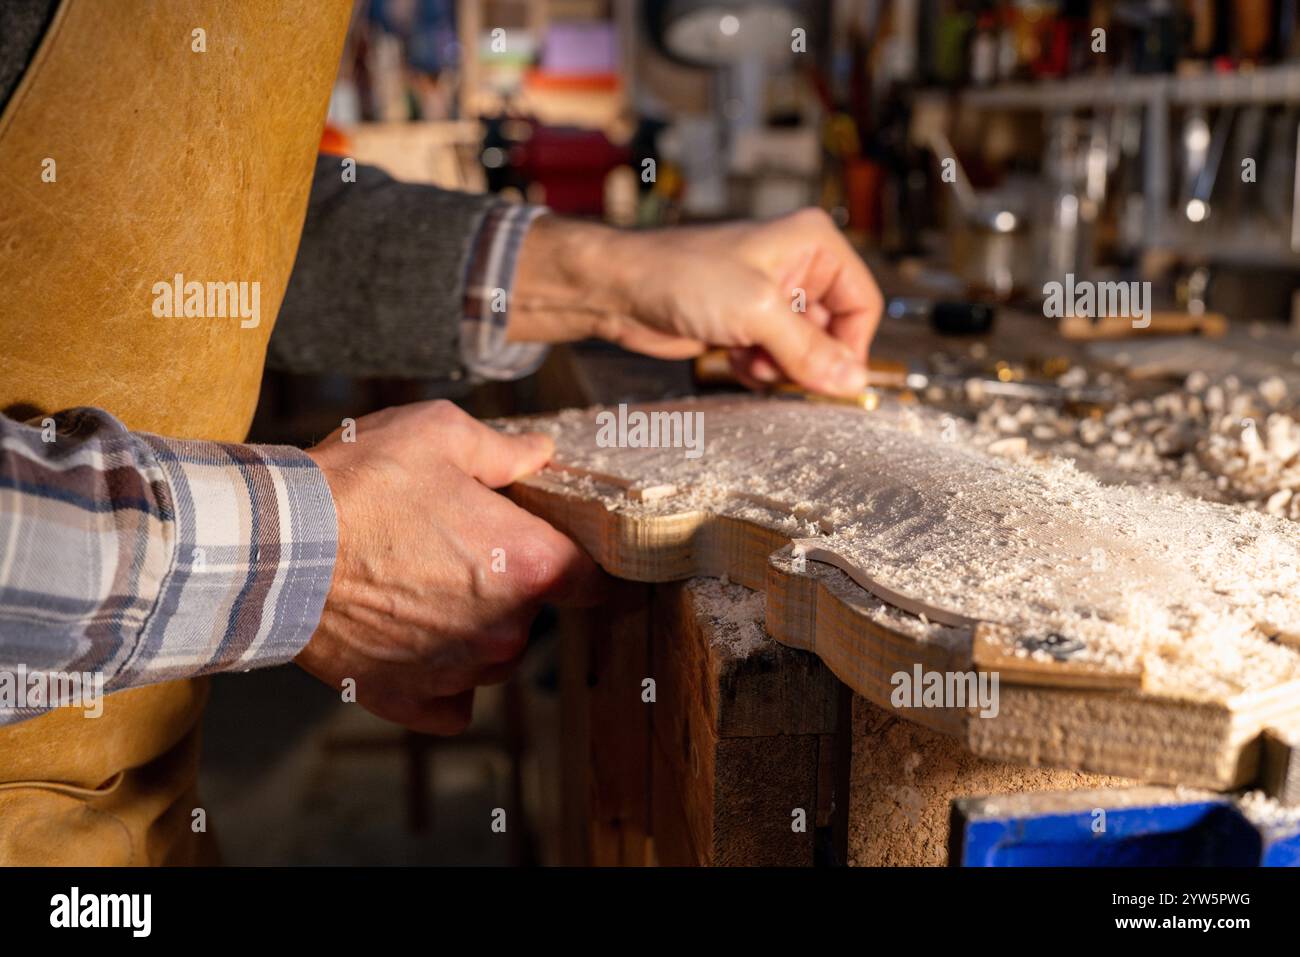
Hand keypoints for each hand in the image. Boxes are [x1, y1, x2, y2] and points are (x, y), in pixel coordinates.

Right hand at [298, 400, 604, 733]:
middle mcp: (505, 630)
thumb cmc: (359, 485)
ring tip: (418, 583)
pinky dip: (435, 675)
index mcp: (529, 564)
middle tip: (455, 546)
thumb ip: (504, 450)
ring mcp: (458, 672)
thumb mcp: (439, 434)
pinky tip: (407, 636)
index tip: (554, 547)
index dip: (574, 558)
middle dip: (506, 584)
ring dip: (470, 627)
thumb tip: (538, 453)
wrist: (273, 548)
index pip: (590, 577)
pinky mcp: (410, 699)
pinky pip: (448, 698)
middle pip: (533, 614)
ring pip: (489, 655)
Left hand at [508, 208, 883, 396]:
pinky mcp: (746, 323)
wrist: (621, 289)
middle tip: (783, 370)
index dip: (851, 345)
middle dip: (809, 359)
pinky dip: (761, 370)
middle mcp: (797, 267)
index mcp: (812, 244)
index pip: (861, 302)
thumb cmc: (683, 276)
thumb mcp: (757, 312)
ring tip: (752, 360)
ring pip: (804, 351)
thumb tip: (853, 380)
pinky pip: (775, 359)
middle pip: (834, 332)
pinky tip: (736, 361)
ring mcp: (771, 297)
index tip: (835, 378)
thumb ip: (809, 350)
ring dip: (782, 368)